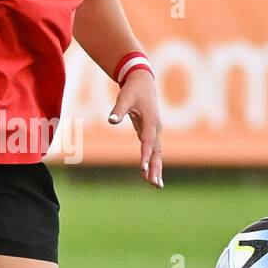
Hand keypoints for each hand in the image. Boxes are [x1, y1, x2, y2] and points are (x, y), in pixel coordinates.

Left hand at [108, 70, 162, 187]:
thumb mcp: (124, 98)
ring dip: (156, 169)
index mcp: (151, 121)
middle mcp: (156, 129)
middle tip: (155, 184)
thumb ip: (118, 110)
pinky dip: (152, 162)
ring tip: (155, 185)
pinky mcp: (150, 133)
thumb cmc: (133, 90)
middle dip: (155, 168)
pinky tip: (149, 175)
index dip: (145, 156)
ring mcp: (155, 132)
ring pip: (157, 154)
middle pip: (156, 152)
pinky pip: (152, 151)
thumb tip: (111, 121)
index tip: (143, 169)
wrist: (143, 82)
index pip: (148, 142)